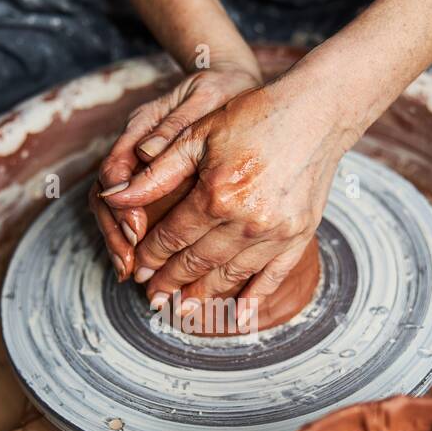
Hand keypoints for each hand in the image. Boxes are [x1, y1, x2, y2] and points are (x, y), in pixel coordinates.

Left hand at [100, 74, 355, 314]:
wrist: (317, 113)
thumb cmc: (254, 116)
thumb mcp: (198, 135)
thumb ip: (156, 173)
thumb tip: (114, 197)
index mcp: (215, 194)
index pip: (172, 237)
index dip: (150, 255)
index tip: (137, 268)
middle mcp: (245, 221)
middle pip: (196, 262)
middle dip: (169, 281)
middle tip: (152, 296)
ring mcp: (275, 233)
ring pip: (229, 274)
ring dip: (202, 294)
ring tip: (182, 307)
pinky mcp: (298, 236)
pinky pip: (271, 277)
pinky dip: (252, 299)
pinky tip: (237, 317)